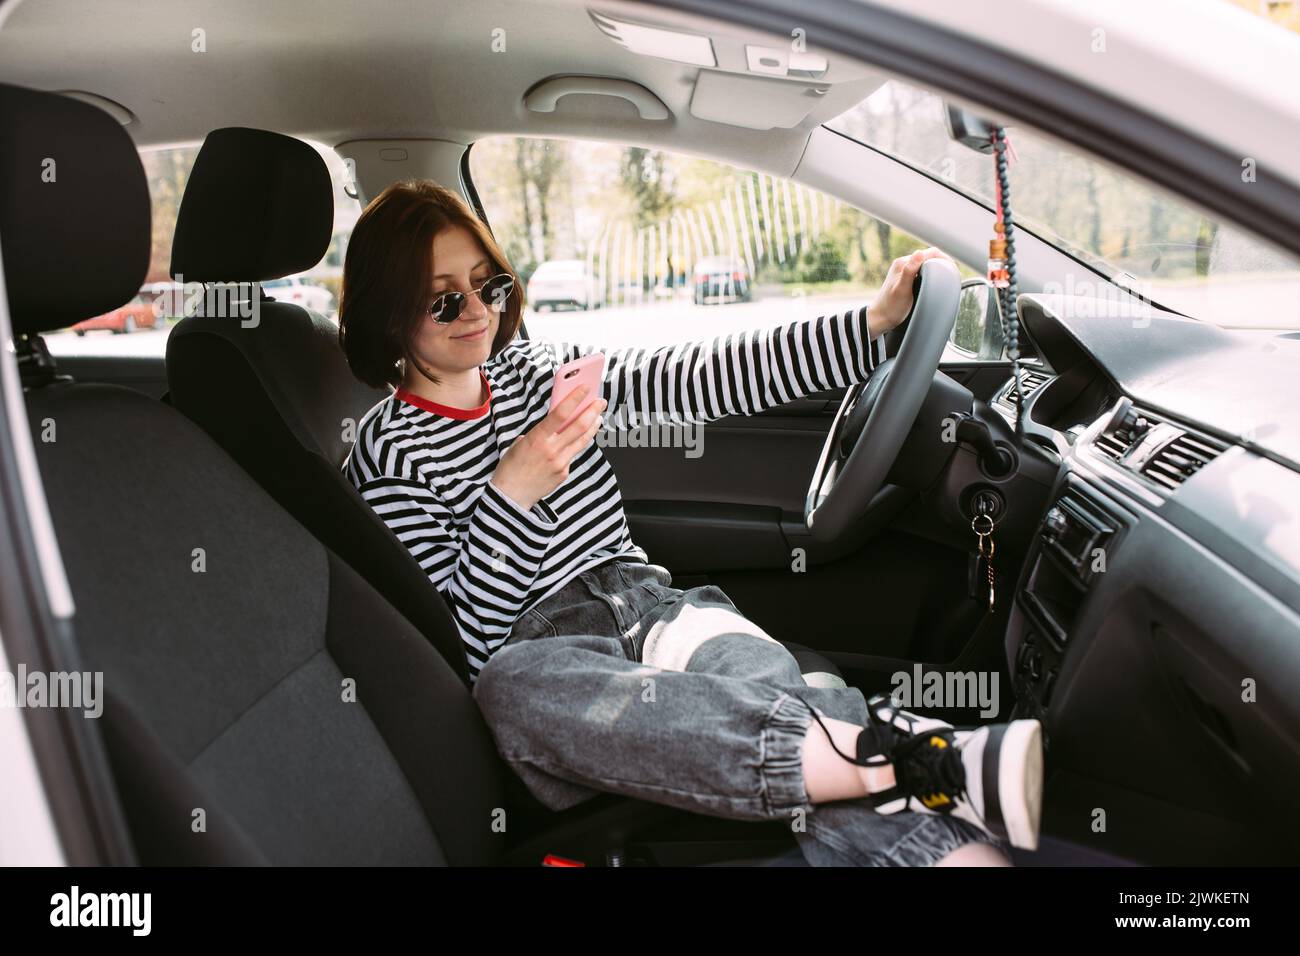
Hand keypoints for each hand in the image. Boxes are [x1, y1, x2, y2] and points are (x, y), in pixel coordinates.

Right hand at [491, 385, 606, 510]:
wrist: (511, 496)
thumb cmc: (511, 468)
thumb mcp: (520, 443)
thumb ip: (539, 433)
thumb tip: (554, 424)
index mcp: (537, 438)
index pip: (560, 413)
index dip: (575, 398)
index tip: (585, 388)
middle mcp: (552, 450)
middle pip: (579, 426)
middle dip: (592, 411)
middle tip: (600, 402)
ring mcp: (560, 463)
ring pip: (582, 441)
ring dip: (592, 427)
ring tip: (598, 417)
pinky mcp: (564, 473)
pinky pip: (572, 456)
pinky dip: (575, 446)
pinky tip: (576, 441)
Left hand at [868, 247, 954, 337]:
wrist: (879, 319)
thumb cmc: (890, 307)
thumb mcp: (902, 289)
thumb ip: (910, 271)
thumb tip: (919, 253)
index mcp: (903, 263)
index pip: (930, 253)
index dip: (944, 259)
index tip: (954, 269)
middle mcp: (903, 264)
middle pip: (929, 258)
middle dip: (943, 263)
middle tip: (954, 275)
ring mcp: (904, 272)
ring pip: (926, 265)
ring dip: (937, 269)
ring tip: (948, 278)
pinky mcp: (905, 279)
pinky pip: (922, 272)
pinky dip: (931, 276)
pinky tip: (936, 284)